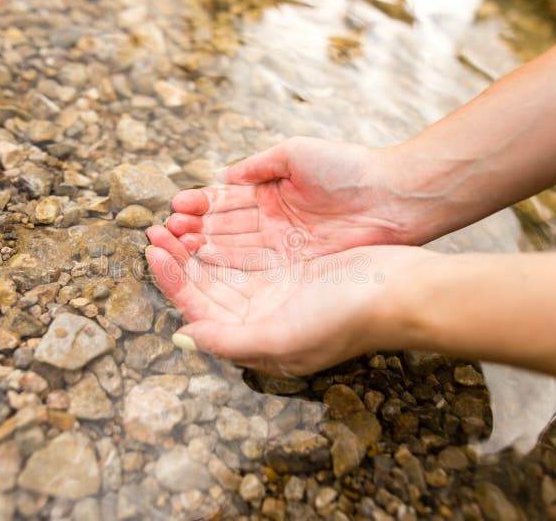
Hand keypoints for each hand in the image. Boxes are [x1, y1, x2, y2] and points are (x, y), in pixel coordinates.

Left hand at [145, 225, 432, 375]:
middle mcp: (263, 315)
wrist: (403, 289)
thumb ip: (231, 341)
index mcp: (256, 338)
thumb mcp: (283, 339)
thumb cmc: (347, 319)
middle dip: (179, 258)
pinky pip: (249, 247)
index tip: (152, 251)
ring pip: (225, 264)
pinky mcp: (294, 264)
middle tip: (154, 229)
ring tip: (176, 217)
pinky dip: (228, 232)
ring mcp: (278, 288)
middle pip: (209, 285)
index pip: (201, 309)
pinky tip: (212, 215)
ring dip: (199, 242)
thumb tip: (183, 337)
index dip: (173, 282)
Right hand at [167, 137, 419, 268]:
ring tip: (174, 246)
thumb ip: (258, 165)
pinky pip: (254, 264)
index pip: (227, 201)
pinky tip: (202, 260)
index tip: (175, 206)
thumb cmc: (346, 167)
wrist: (390, 196)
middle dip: (193, 229)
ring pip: (233, 247)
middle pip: (224, 227)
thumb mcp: (295, 154)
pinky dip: (227, 262)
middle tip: (164, 232)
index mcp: (271, 192)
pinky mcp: (294, 265)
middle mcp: (272, 221)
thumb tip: (224, 177)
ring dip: (202, 247)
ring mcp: (281, 245)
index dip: (200, 204)